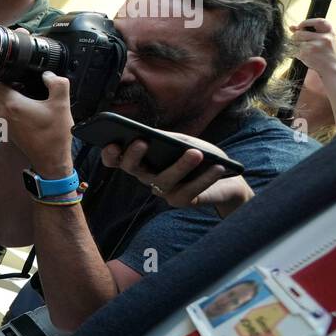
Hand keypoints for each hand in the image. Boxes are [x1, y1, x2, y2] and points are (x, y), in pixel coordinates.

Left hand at [0, 73, 74, 175]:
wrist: (51, 160)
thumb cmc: (54, 135)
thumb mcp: (62, 104)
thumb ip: (57, 83)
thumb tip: (48, 75)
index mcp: (13, 105)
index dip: (5, 75)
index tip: (18, 74)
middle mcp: (3, 114)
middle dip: (1, 83)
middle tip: (18, 81)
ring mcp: (3, 123)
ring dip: (1, 94)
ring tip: (20, 92)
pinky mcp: (6, 130)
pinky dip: (4, 105)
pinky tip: (22, 105)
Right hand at [100, 136, 253, 216]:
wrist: (225, 177)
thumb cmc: (200, 154)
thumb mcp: (182, 141)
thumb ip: (167, 138)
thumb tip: (154, 134)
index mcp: (143, 161)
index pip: (117, 160)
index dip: (110, 155)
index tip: (112, 143)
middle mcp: (147, 177)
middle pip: (133, 169)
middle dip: (134, 156)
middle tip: (142, 141)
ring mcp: (162, 191)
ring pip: (164, 180)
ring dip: (180, 166)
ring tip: (196, 153)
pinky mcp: (180, 201)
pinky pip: (190, 191)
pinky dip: (205, 179)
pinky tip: (217, 167)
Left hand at [291, 18, 335, 75]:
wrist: (333, 67)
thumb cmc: (327, 52)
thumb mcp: (323, 39)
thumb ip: (309, 32)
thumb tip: (291, 27)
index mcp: (329, 31)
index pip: (317, 21)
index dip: (306, 22)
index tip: (300, 26)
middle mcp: (323, 38)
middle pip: (299, 33)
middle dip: (296, 37)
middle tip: (303, 43)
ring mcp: (314, 46)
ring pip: (295, 42)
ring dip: (296, 46)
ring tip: (306, 50)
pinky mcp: (306, 54)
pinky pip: (294, 50)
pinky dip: (296, 53)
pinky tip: (306, 56)